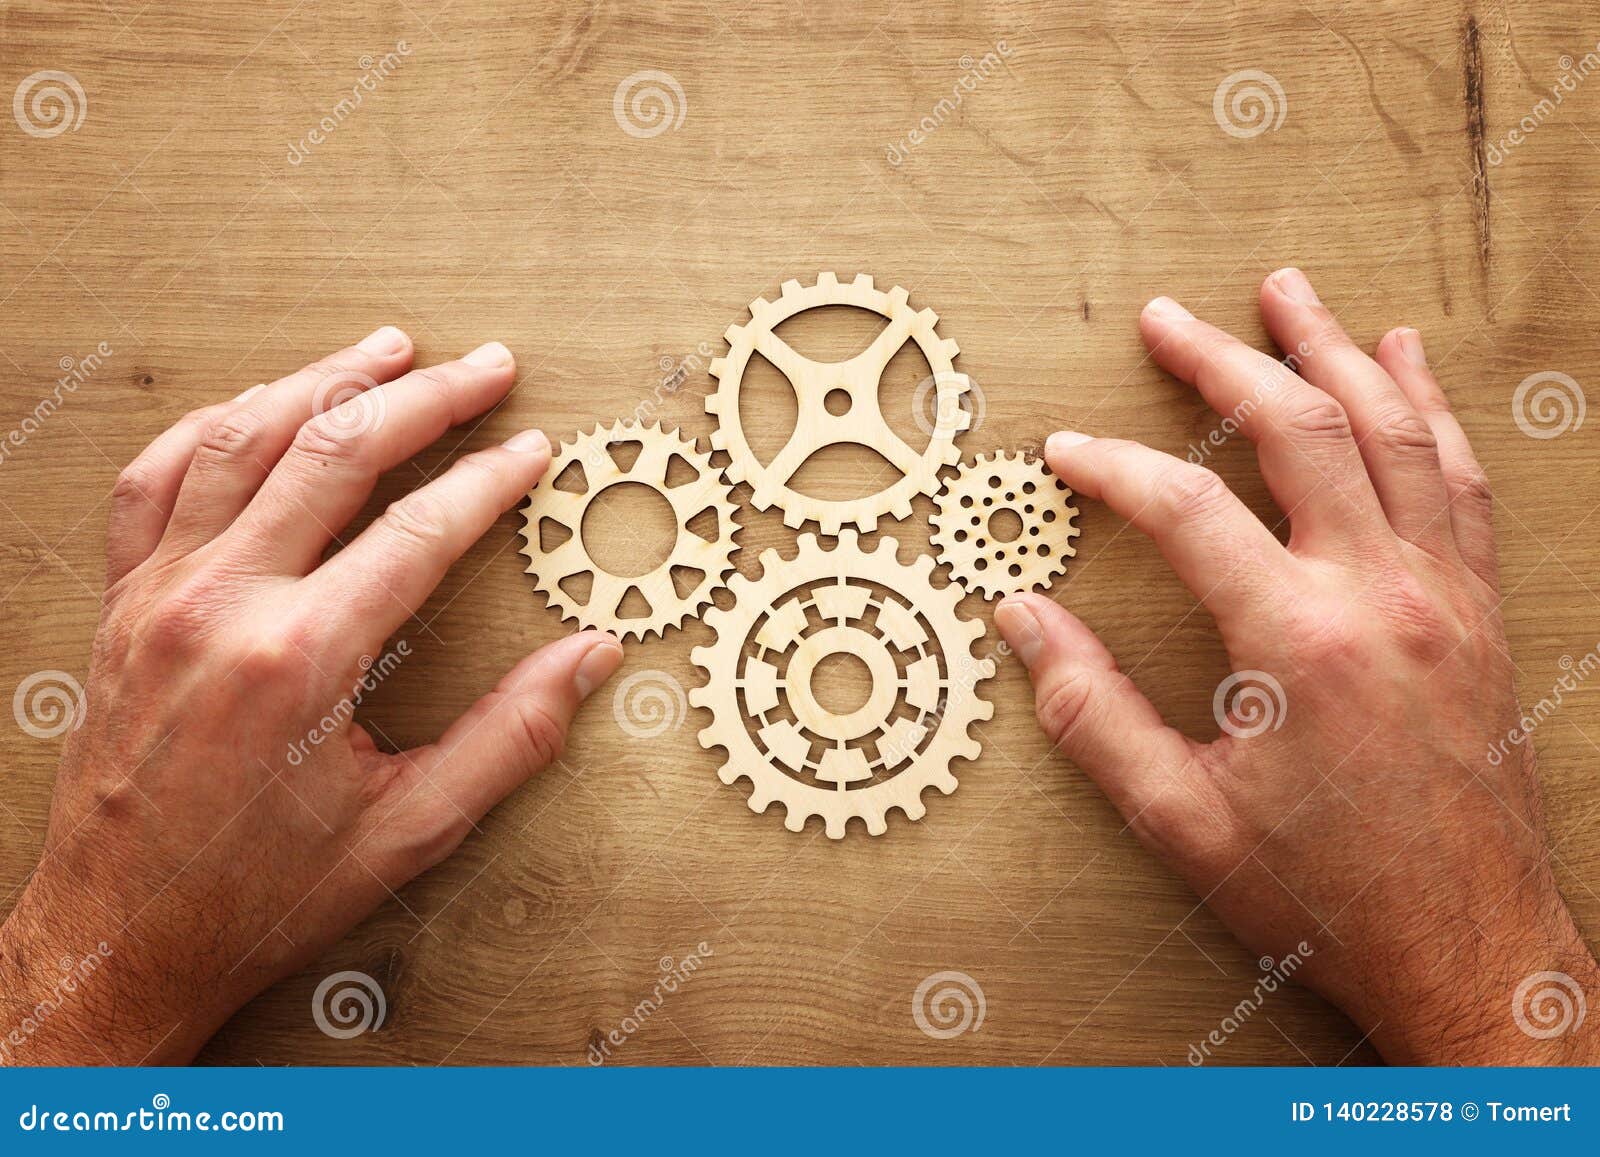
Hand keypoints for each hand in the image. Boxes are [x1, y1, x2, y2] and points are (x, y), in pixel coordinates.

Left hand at [0, 329, 622, 1064]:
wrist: (118, 938)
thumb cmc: (256, 894)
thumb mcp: (410, 829)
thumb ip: (512, 736)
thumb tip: (590, 660)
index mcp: (299, 661)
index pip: (416, 529)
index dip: (487, 479)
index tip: (530, 451)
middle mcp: (219, 607)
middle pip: (333, 453)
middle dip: (423, 398)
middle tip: (485, 367)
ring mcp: (158, 596)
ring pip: (238, 441)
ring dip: (320, 382)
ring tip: (386, 350)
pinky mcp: (121, 605)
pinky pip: (151, 480)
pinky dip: (211, 426)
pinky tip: (258, 406)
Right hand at [996, 269, 1599, 1064]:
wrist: (1473, 950)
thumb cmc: (1328, 895)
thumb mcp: (1182, 820)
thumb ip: (1093, 713)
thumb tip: (1021, 625)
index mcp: (1298, 642)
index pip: (1187, 510)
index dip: (1114, 468)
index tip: (1065, 452)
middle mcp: (1382, 595)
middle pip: (1300, 432)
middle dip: (1223, 363)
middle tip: (1168, 318)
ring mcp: (1444, 595)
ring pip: (1394, 432)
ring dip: (1335, 350)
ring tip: (1288, 293)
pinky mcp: (1479, 612)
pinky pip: (1460, 480)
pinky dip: (1429, 409)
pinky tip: (1405, 364)